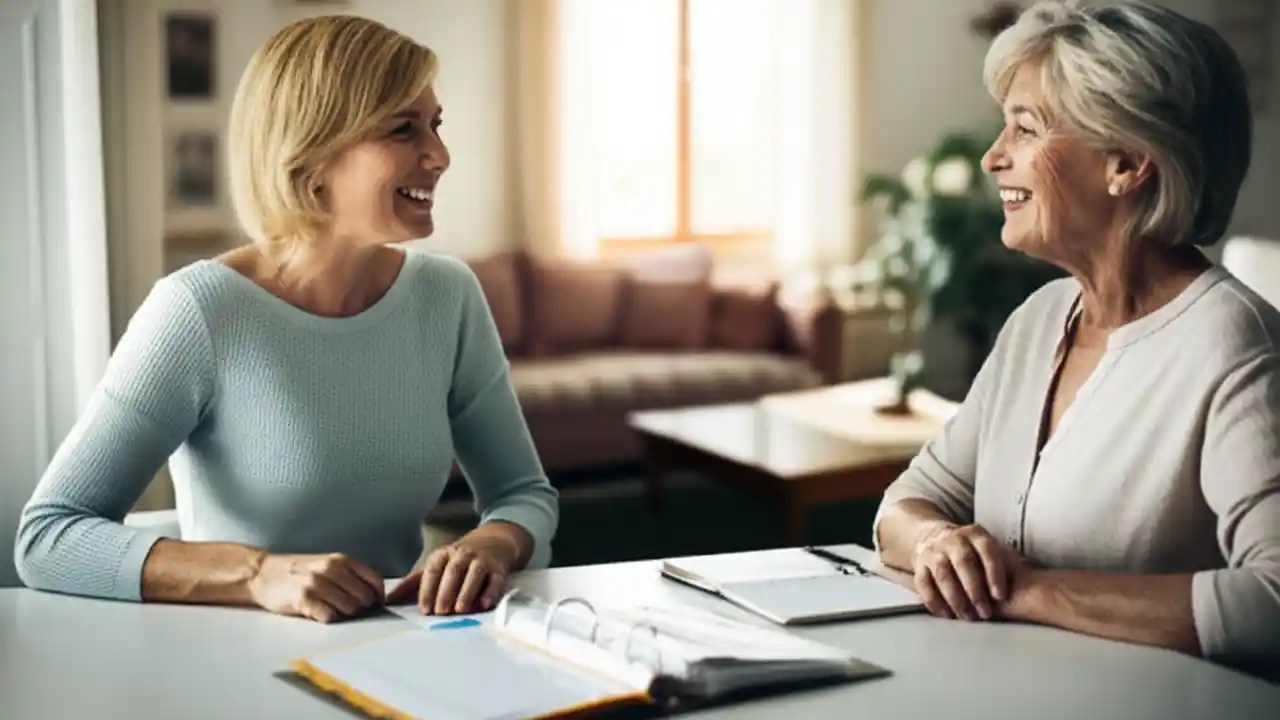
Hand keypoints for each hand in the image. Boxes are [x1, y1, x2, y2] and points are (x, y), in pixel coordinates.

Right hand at [246, 552, 384, 623]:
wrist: (262, 574)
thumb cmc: (299, 573)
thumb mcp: (328, 565)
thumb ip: (351, 576)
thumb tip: (376, 598)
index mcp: (342, 560)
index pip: (375, 581)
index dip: (377, 597)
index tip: (372, 606)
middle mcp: (332, 568)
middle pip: (365, 598)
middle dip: (360, 608)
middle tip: (345, 609)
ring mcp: (318, 583)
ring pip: (349, 609)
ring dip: (343, 615)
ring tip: (328, 609)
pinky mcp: (304, 598)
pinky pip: (329, 617)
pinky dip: (326, 618)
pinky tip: (316, 612)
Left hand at [387, 539, 512, 614]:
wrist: (494, 542)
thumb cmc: (458, 560)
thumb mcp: (436, 566)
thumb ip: (413, 584)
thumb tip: (388, 599)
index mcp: (443, 555)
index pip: (433, 570)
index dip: (428, 589)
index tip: (424, 609)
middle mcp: (462, 555)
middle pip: (453, 571)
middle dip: (446, 592)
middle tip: (441, 612)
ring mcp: (482, 560)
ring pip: (474, 573)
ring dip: (467, 591)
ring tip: (460, 610)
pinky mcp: (499, 569)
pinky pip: (496, 579)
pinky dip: (491, 591)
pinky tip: (485, 604)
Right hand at [911, 522, 1026, 620]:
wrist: (935, 537)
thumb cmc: (974, 552)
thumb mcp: (991, 548)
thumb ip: (1008, 563)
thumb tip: (1034, 582)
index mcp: (976, 534)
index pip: (987, 551)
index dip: (994, 574)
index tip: (1001, 596)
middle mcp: (954, 540)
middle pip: (964, 563)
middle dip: (975, 591)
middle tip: (985, 613)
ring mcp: (934, 552)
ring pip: (943, 575)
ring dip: (956, 599)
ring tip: (967, 617)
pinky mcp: (919, 565)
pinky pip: (924, 584)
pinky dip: (934, 601)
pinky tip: (947, 615)